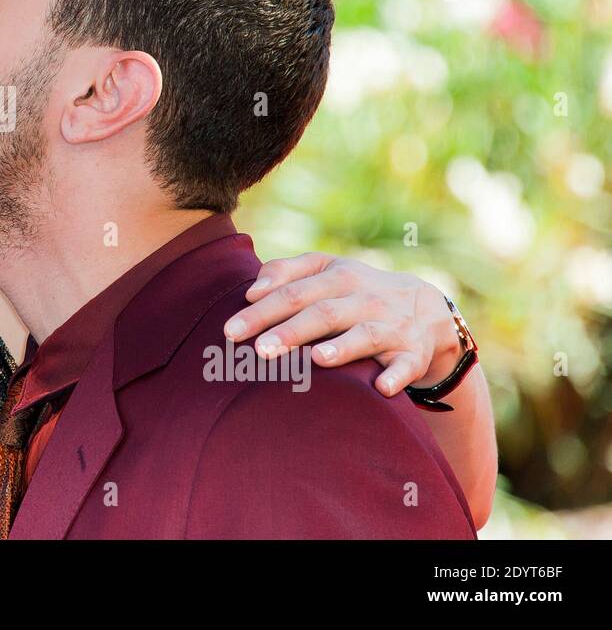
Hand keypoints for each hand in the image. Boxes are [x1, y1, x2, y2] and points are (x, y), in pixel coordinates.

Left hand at [223, 253, 461, 396]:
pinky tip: (381, 388)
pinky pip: (407, 365)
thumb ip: (287, 272)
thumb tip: (252, 289)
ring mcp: (392, 326)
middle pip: (323, 313)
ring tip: (316, 359)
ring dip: (343, 347)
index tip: (231, 330)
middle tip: (260, 349)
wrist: (428, 308)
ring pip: (365, 334)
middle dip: (291, 331)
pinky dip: (397, 376)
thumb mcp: (327, 270)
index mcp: (339, 277)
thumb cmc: (357, 290)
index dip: (262, 310)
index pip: (294, 293)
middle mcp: (365, 298)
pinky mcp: (414, 353)